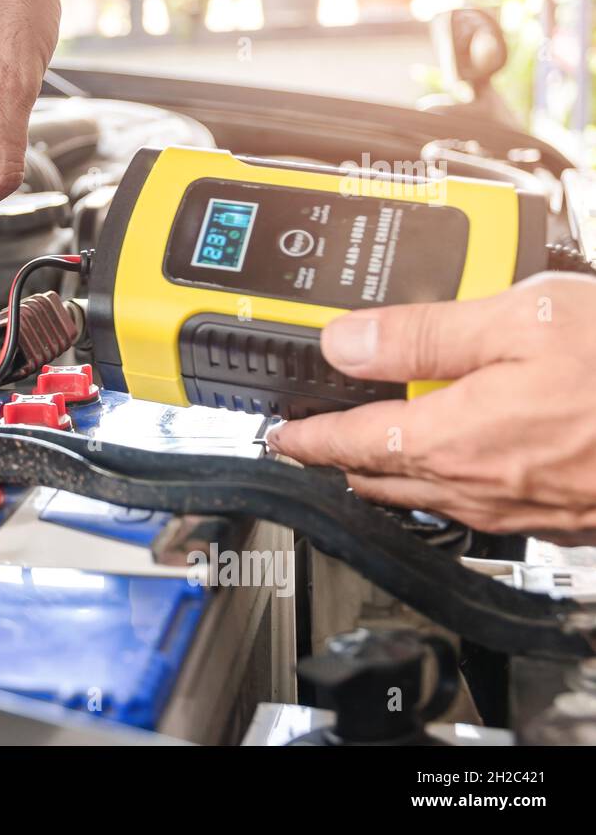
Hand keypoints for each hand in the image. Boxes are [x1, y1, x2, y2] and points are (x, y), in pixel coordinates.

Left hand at [266, 273, 595, 544]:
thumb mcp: (520, 318)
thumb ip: (422, 334)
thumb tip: (346, 341)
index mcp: (454, 440)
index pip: (345, 444)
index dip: (303, 436)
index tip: (278, 432)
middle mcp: (478, 487)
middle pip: (377, 476)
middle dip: (338, 454)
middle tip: (316, 433)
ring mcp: (519, 511)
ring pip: (426, 495)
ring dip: (392, 467)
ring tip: (375, 439)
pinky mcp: (558, 517)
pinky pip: (478, 503)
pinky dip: (450, 477)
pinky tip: (464, 452)